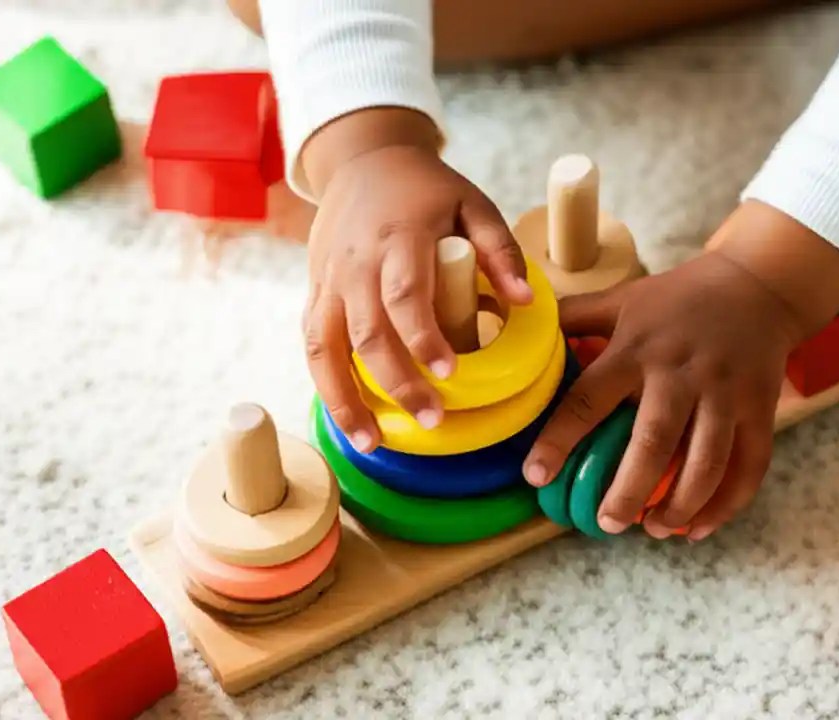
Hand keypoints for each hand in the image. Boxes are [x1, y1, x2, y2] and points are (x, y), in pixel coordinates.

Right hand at [301, 109, 531, 451]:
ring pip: (325, 347)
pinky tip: (349, 420)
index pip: (405, 295)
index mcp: (398, 237)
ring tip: (372, 442)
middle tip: (431, 419)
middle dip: (395, 382)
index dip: (423, 337)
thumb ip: (499, 250)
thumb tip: (525, 301)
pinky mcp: (314, 294)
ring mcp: (328, 281)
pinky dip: (326, 385)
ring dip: (345, 399)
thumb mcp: (471, 201)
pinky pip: (313, 345)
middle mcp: (356, 264)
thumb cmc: (426, 188)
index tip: (449, 374)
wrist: (363, 161)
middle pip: (367, 332)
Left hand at [524, 201, 838, 540]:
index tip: (536, 477)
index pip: (589, 397)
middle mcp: (680, 373)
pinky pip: (748, 466)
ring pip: (706, 461)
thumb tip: (523, 325)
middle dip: (628, 490)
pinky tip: (698, 528)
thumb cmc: (678, 299)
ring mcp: (725, 393)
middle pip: (653, 441)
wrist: (757, 286)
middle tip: (605, 523)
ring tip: (653, 531)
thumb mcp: (623, 298)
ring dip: (680, 505)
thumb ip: (576, 317)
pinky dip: (725, 505)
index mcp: (636, 348)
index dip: (559, 439)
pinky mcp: (760, 409)